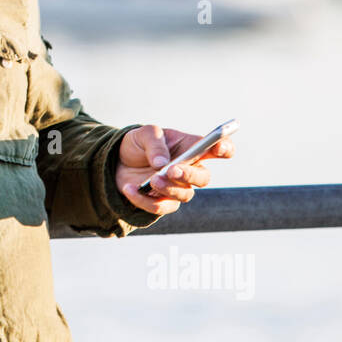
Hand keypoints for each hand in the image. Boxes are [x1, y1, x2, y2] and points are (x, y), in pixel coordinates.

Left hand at [115, 124, 234, 215]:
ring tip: (152, 179)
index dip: (224, 148)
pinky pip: (160, 207)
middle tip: (172, 170)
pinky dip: (143, 199)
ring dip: (169, 188)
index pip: (218, 149)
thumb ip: (155, 143)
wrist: (117, 161)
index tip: (219, 148)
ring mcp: (177, 188)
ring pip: (185, 195)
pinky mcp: (162, 202)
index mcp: (191, 147)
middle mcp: (189, 169)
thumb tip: (161, 163)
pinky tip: (130, 188)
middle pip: (203, 178)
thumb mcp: (144, 134)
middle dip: (190, 175)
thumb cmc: (138, 144)